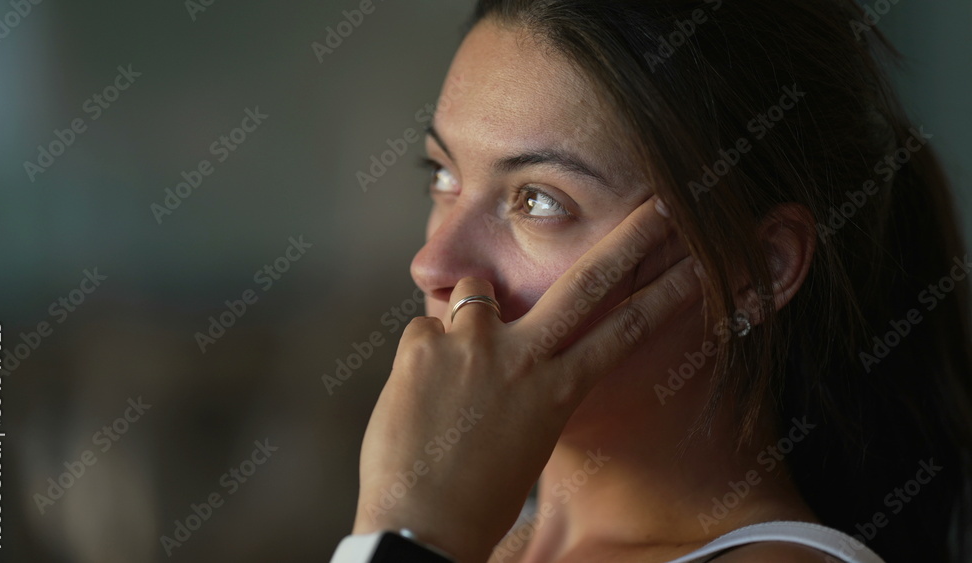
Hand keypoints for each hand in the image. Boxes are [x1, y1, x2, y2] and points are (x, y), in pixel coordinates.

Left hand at [352, 196, 700, 561]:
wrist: (417, 530)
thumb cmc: (475, 496)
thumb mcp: (525, 437)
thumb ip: (527, 380)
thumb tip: (508, 342)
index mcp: (558, 390)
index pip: (627, 329)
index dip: (668, 291)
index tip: (698, 259)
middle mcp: (524, 357)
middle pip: (587, 282)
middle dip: (631, 239)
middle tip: (661, 206)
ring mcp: (473, 344)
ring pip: (476, 289)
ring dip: (469, 313)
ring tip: (453, 369)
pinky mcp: (423, 343)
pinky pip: (424, 327)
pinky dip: (422, 354)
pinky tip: (417, 395)